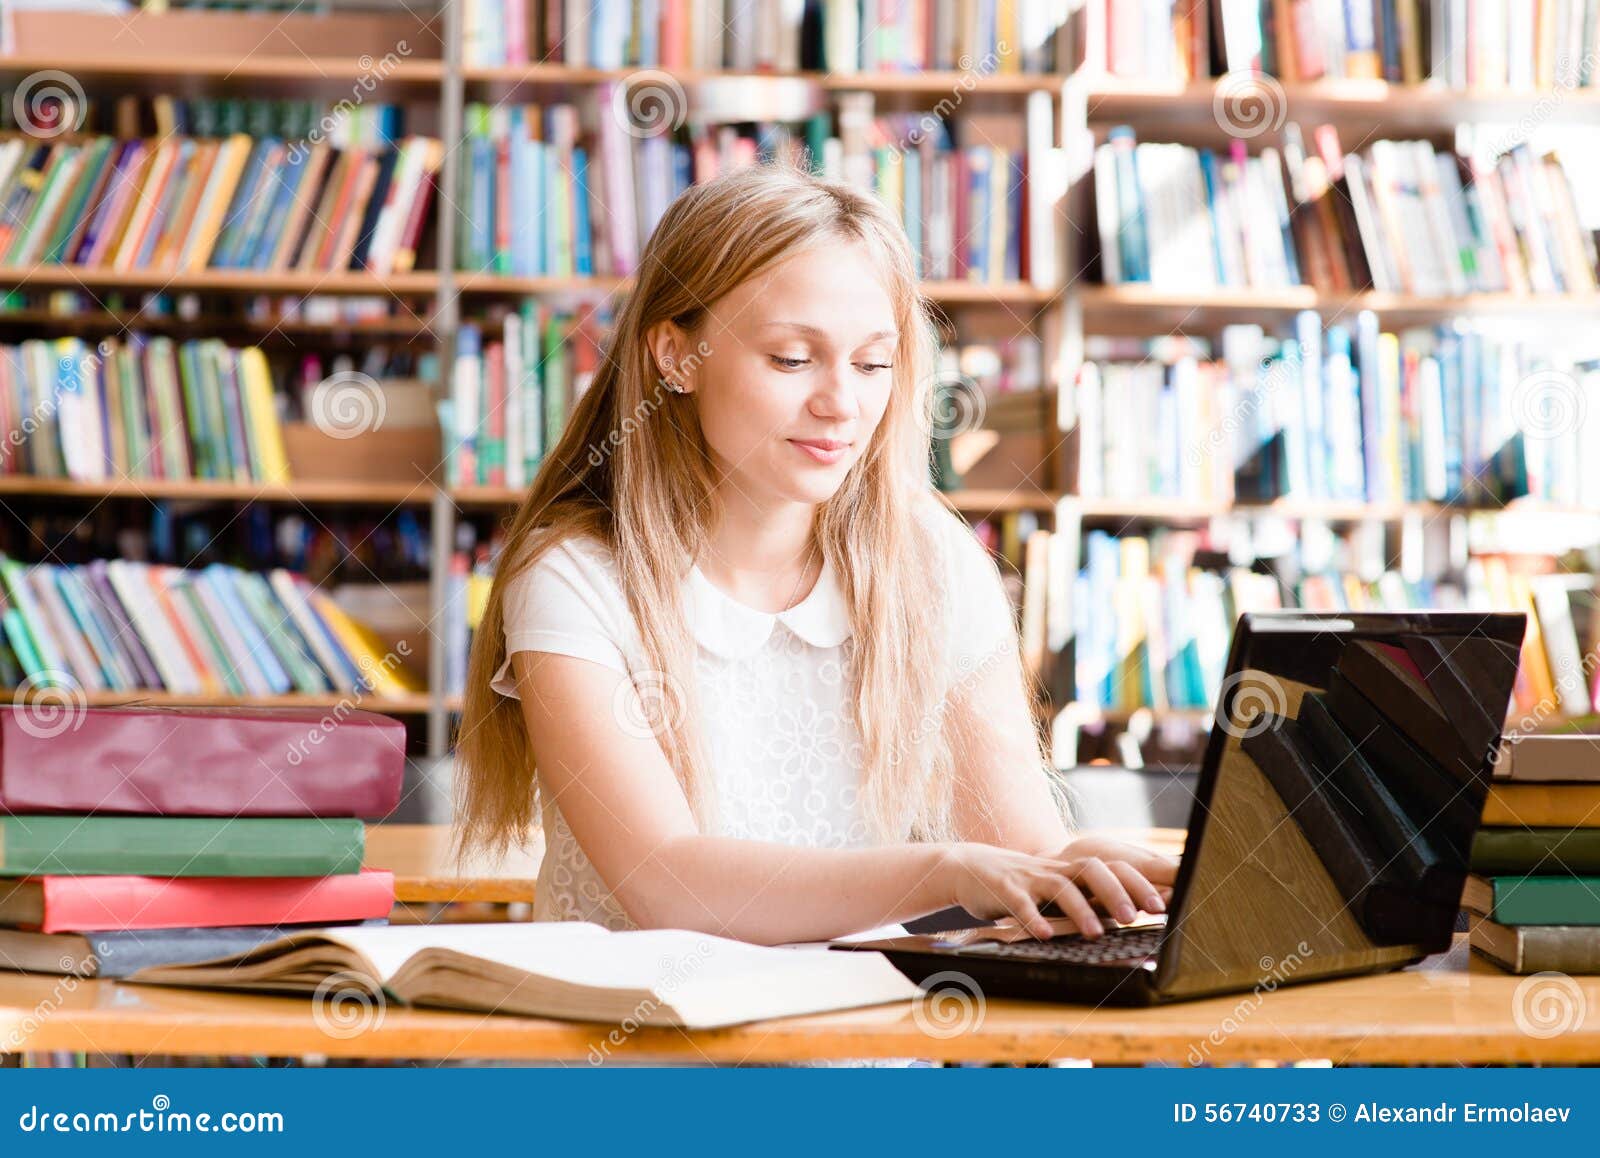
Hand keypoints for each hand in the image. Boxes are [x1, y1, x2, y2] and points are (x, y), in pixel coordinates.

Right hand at [941, 839, 1174, 940]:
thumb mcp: (1058, 888)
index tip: (1163, 905)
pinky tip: (1046, 936)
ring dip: (1080, 909)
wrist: (971, 868)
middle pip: (1092, 870)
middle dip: (1116, 893)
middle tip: (1134, 917)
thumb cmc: (1024, 885)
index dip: (1139, 884)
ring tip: (1096, 934)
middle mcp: (1056, 870)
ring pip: (1061, 887)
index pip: (1114, 869)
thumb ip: (1088, 898)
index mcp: (1074, 871)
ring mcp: (1030, 878)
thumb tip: (1132, 914)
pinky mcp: (1004, 889)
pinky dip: (1034, 919)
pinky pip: (1021, 902)